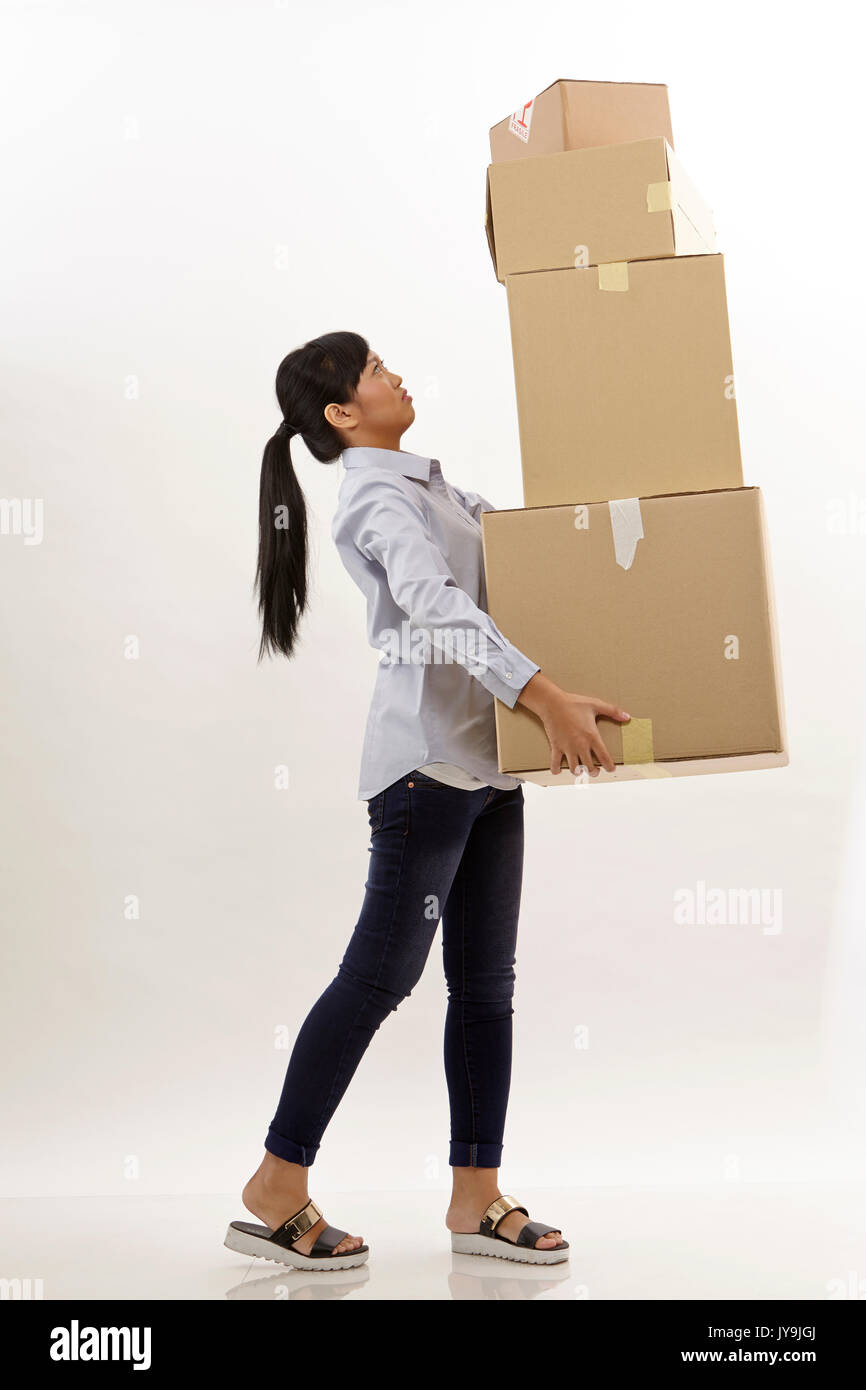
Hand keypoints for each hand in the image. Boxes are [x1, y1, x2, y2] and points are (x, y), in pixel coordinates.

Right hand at [516, 672, 630, 777]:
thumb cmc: (574, 703)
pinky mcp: (556, 747)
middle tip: (596, 770)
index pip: (604, 757)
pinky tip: (558, 770)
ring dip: (579, 772)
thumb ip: (613, 711)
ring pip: (574, 769)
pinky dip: (556, 769)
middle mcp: (580, 745)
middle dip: (594, 772)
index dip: (609, 766)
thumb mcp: (596, 705)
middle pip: (590, 767)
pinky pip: (555, 763)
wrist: (552, 703)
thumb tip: (627, 717)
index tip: (611, 768)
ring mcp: (568, 748)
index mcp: (592, 736)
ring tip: (581, 771)